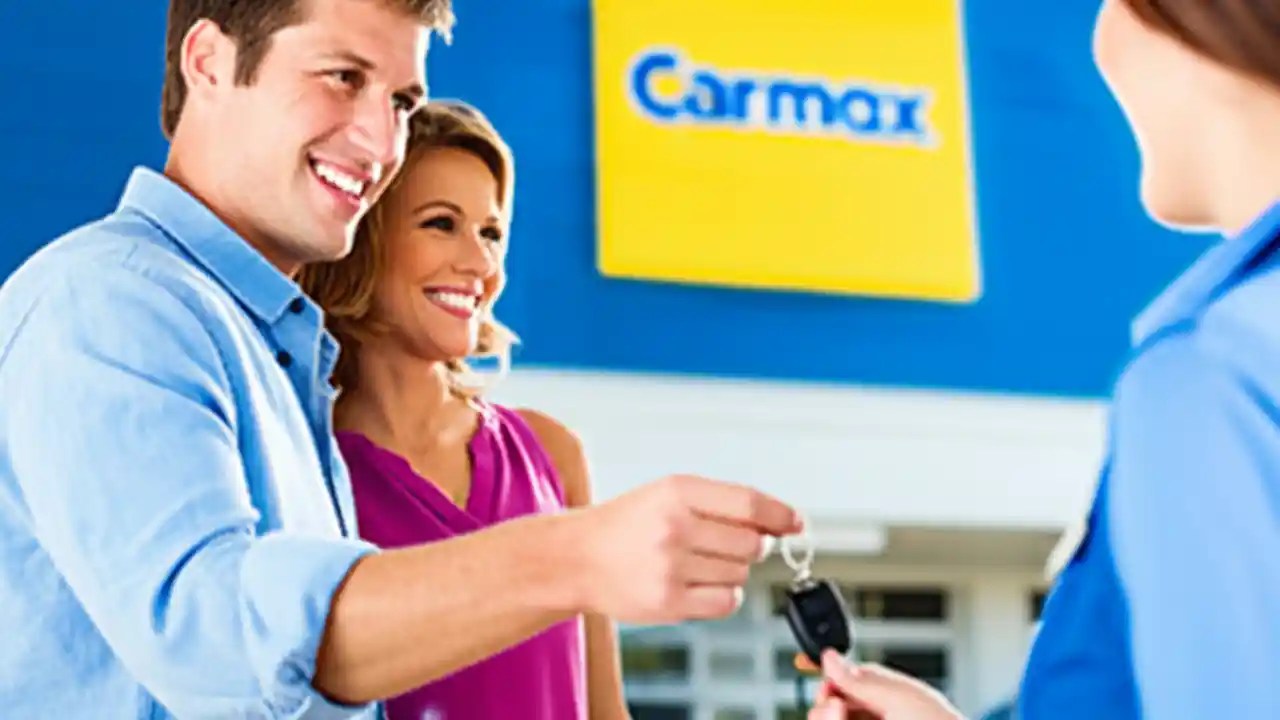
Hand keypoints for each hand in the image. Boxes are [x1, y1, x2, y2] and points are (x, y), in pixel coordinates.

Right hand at [569, 474, 801, 623]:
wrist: (576, 558)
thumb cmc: (629, 524)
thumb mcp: (668, 495)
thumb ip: (722, 504)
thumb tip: (784, 522)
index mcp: (677, 491)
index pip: (749, 502)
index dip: (780, 514)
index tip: (795, 523)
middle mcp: (674, 527)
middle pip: (751, 543)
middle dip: (749, 546)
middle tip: (722, 545)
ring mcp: (671, 567)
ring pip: (740, 574)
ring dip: (731, 571)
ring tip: (697, 564)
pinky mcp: (668, 603)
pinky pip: (726, 602)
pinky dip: (722, 596)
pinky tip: (697, 585)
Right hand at [799, 651, 965, 719]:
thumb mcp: (902, 699)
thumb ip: (864, 681)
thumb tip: (830, 658)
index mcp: (887, 694)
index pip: (846, 677)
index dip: (823, 669)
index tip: (803, 663)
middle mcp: (874, 714)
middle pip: (830, 702)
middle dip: (823, 700)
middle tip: (835, 704)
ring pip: (826, 717)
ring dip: (824, 715)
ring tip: (838, 713)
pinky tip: (839, 718)